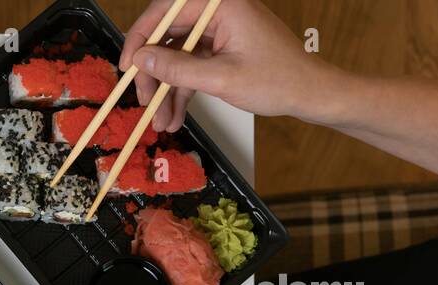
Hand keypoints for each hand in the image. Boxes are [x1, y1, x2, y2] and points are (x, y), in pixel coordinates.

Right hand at [118, 0, 342, 131]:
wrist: (309, 92)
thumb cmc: (278, 80)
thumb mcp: (221, 78)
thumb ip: (178, 68)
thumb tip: (141, 60)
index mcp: (221, 4)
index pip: (166, 12)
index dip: (140, 38)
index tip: (127, 67)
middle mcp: (218, 11)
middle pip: (168, 36)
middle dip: (154, 74)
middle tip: (145, 101)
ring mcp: (220, 30)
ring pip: (177, 56)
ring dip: (166, 90)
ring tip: (161, 121)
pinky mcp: (221, 48)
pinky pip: (191, 66)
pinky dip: (182, 91)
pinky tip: (174, 116)